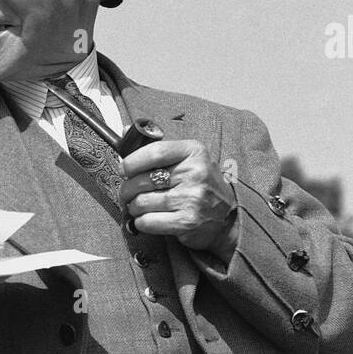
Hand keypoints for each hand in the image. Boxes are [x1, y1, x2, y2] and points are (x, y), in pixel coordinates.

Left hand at [119, 139, 238, 257]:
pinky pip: (147, 222)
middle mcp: (195, 174)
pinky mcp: (187, 222)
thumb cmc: (201, 184)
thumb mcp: (188, 158)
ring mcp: (192, 199)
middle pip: (142, 180)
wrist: (228, 215)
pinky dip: (141, 222)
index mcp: (194, 152)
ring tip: (140, 206)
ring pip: (141, 203)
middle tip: (127, 193)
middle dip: (127, 189)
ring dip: (134, 207)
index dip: (131, 162)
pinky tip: (148, 219)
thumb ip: (158, 147)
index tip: (124, 169)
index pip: (154, 152)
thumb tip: (124, 131)